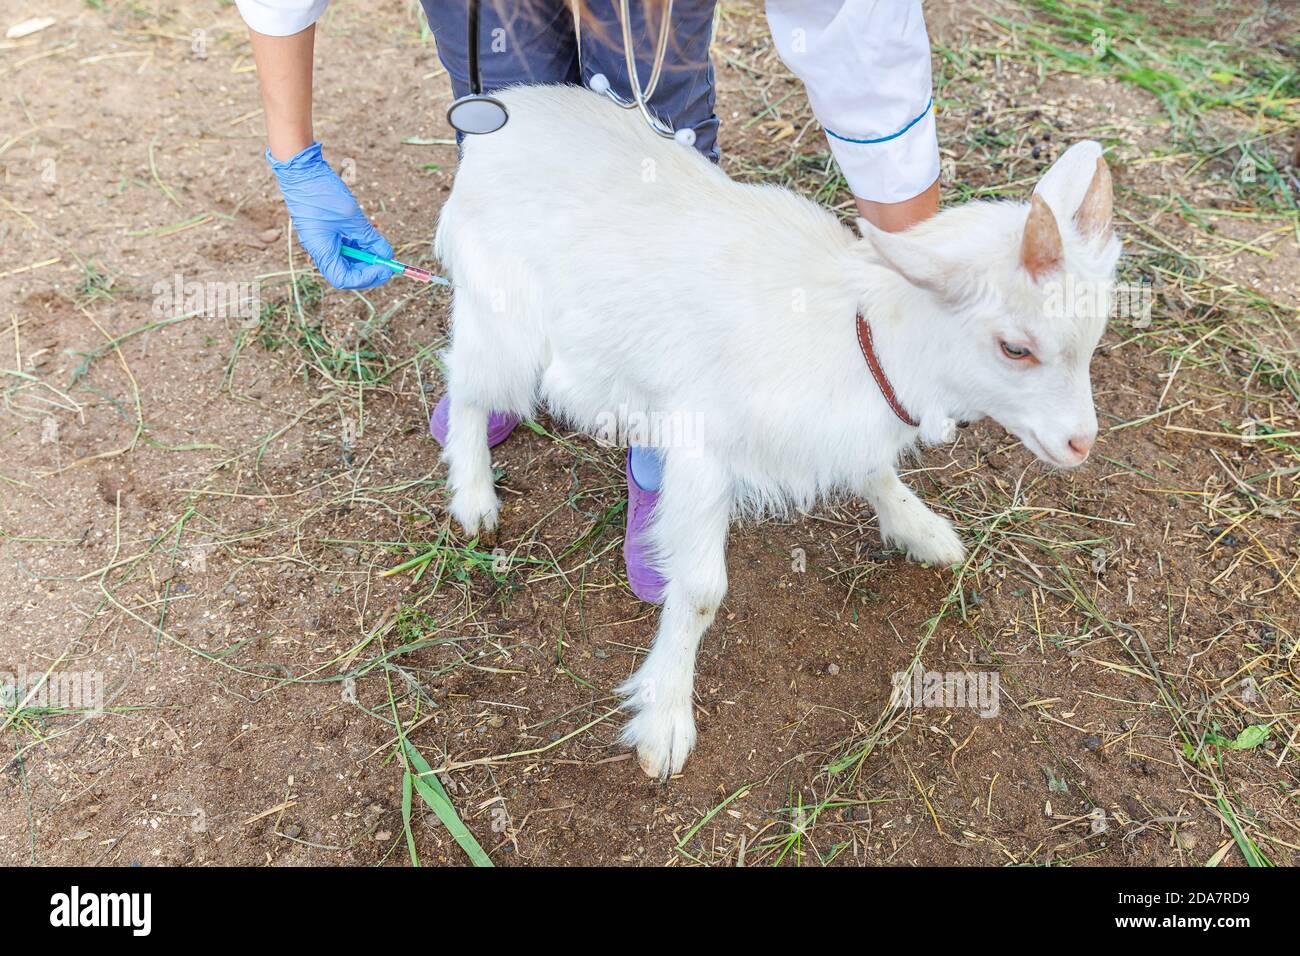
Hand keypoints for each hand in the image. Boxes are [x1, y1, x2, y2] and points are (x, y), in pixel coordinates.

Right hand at [267, 142, 393, 289]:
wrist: (301, 170)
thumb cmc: (323, 193)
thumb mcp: (352, 217)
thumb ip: (370, 238)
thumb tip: (387, 255)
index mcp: (321, 251)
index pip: (344, 279)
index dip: (366, 278)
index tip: (384, 268)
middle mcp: (318, 249)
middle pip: (346, 271)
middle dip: (368, 268)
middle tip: (386, 261)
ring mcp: (320, 240)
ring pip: (346, 257)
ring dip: (365, 254)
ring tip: (379, 243)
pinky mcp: (324, 230)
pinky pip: (343, 244)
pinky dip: (358, 241)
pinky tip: (370, 232)